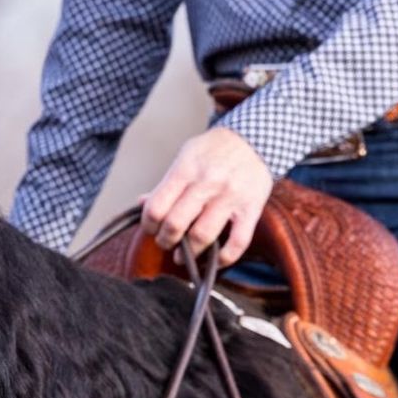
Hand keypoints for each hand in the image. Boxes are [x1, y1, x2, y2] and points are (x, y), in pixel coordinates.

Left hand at [141, 127, 271, 267]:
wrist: (256, 137)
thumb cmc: (214, 150)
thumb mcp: (186, 156)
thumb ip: (166, 183)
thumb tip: (141, 203)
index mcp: (187, 169)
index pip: (156, 207)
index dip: (148, 225)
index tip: (151, 228)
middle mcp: (208, 182)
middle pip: (175, 224)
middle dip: (165, 241)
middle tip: (166, 242)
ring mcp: (231, 196)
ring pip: (203, 236)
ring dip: (189, 253)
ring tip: (184, 255)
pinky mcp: (252, 208)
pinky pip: (238, 242)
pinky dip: (225, 258)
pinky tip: (215, 260)